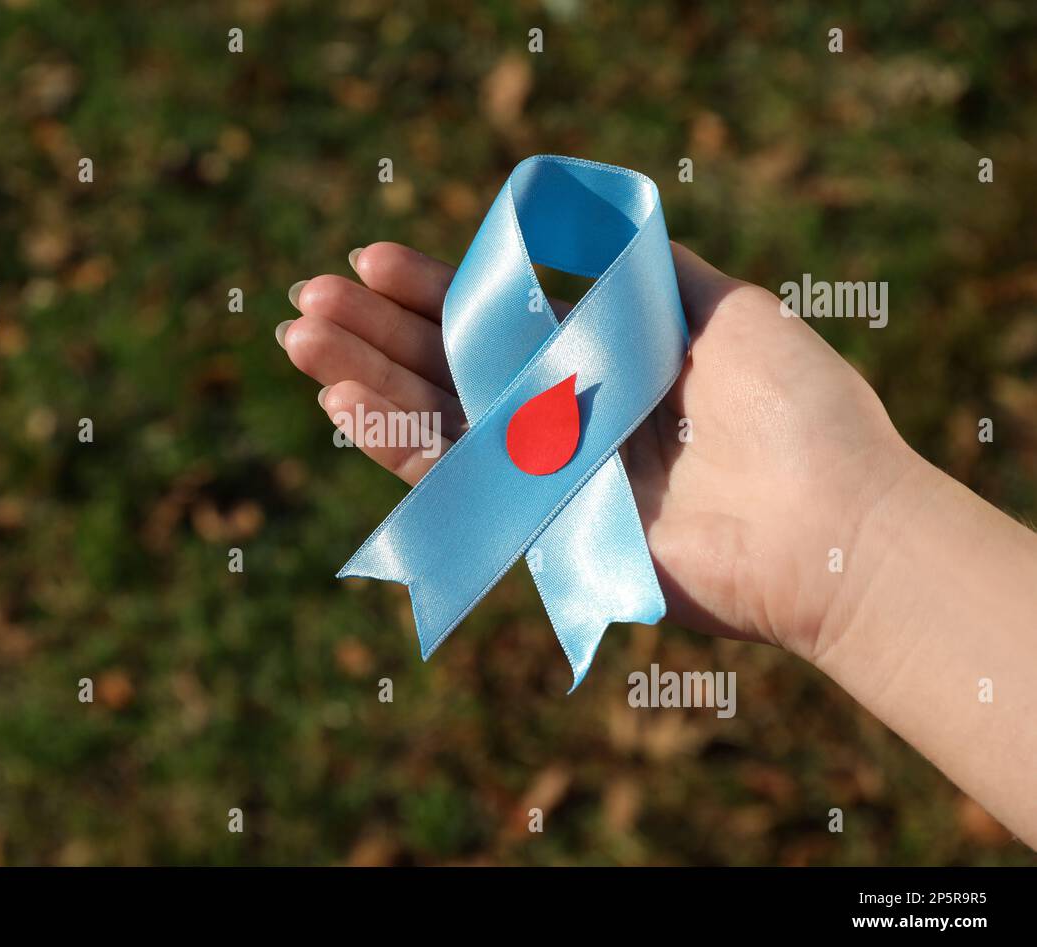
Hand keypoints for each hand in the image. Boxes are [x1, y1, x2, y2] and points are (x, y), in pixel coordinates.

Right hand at [277, 242, 918, 663]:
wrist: (830, 524)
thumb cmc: (797, 411)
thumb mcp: (730, 310)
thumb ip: (655, 272)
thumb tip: (594, 228)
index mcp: (596, 364)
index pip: (493, 320)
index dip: (431, 289)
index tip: (372, 257)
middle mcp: (562, 419)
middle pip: (446, 369)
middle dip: (375, 331)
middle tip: (307, 298)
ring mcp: (547, 477)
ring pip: (434, 422)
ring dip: (363, 380)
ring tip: (302, 340)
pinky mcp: (541, 531)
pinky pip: (456, 485)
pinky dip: (396, 447)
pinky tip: (344, 405)